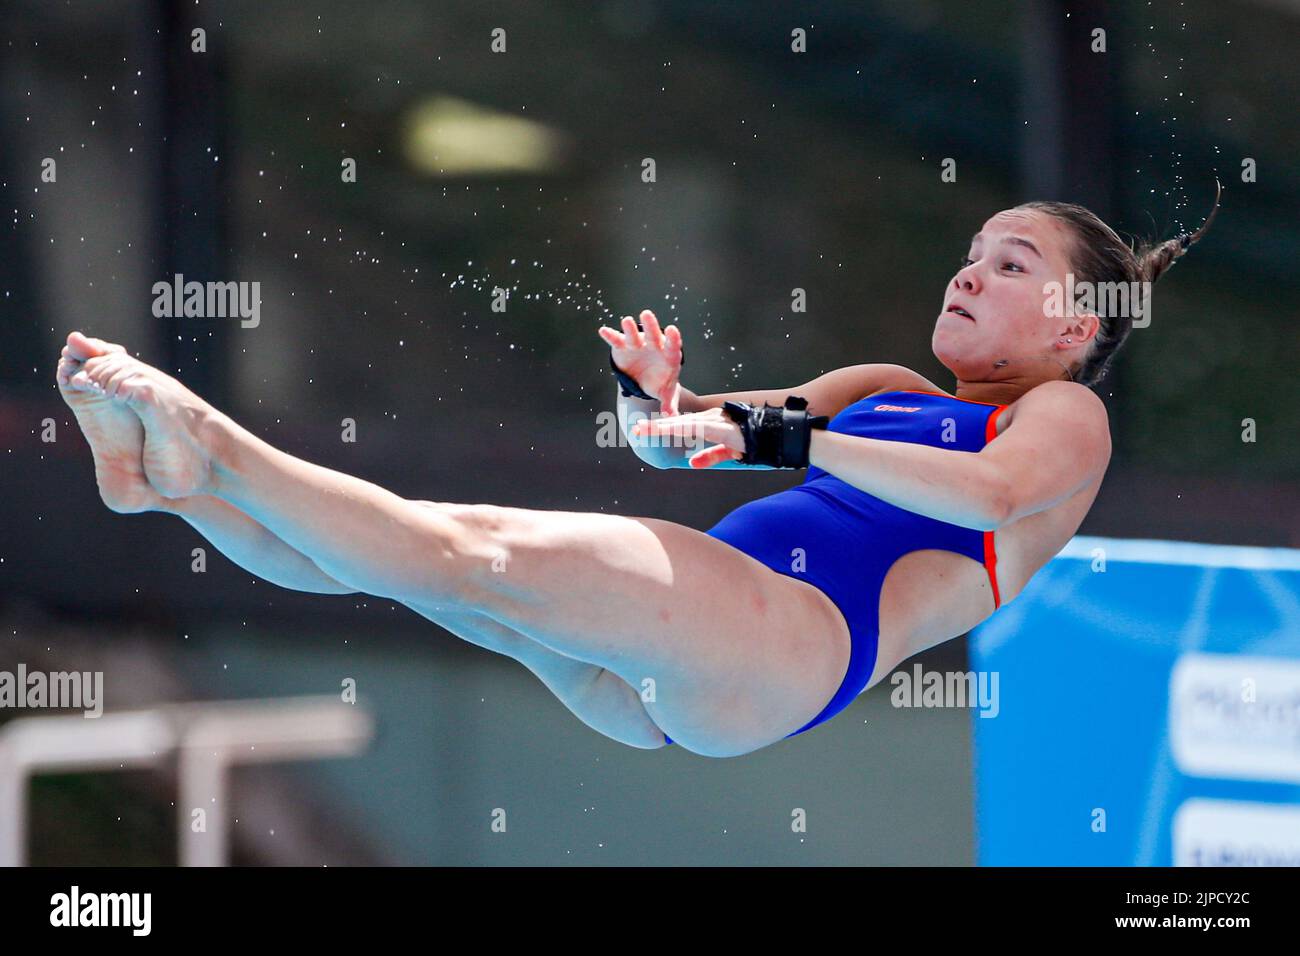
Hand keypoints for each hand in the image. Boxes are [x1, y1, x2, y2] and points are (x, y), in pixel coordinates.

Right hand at [597, 309, 683, 416]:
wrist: (646, 378)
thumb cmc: (660, 383)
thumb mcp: (666, 394)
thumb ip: (669, 404)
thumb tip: (670, 417)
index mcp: (669, 356)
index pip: (673, 346)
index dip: (672, 338)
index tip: (672, 330)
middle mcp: (654, 346)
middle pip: (654, 335)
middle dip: (651, 325)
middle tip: (646, 314)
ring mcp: (638, 345)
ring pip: (634, 334)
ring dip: (630, 328)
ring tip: (626, 320)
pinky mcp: (623, 347)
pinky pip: (617, 340)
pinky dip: (610, 335)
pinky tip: (603, 331)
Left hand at [631, 406, 745, 468]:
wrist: (774, 435)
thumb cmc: (753, 440)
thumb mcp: (728, 451)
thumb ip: (711, 456)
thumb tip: (692, 463)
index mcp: (710, 423)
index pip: (681, 424)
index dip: (662, 427)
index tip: (643, 430)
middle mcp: (710, 418)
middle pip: (678, 422)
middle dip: (656, 426)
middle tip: (635, 430)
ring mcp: (716, 421)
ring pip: (684, 423)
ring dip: (664, 427)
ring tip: (645, 430)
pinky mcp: (722, 427)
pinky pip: (699, 427)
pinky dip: (684, 428)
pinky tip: (670, 429)